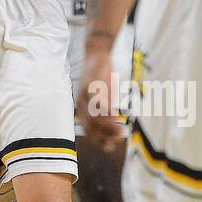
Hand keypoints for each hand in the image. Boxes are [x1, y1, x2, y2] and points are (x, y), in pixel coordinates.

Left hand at [76, 38, 122, 152]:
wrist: (96, 53)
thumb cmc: (101, 74)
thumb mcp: (103, 92)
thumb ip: (106, 106)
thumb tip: (113, 119)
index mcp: (82, 105)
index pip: (87, 128)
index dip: (97, 140)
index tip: (108, 147)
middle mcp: (81, 102)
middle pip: (90, 126)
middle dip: (102, 138)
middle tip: (114, 144)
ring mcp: (86, 94)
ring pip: (95, 117)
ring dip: (108, 127)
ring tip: (120, 132)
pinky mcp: (92, 86)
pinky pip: (98, 102)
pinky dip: (107, 112)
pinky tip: (116, 117)